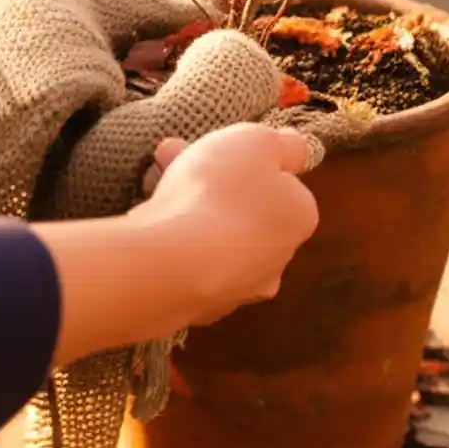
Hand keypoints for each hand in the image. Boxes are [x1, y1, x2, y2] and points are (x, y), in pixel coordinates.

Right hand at [134, 124, 317, 324]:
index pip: (283, 186)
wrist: (169, 263)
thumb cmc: (219, 193)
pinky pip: (186, 262)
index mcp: (298, 221)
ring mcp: (235, 289)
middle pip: (244, 211)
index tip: (224, 149)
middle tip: (177, 154)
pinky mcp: (196, 305)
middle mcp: (275, 261)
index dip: (251, 162)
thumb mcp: (257, 142)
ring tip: (156, 175)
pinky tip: (150, 219)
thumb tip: (298, 148)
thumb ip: (284, 143)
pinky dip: (171, 239)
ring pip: (212, 235)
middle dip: (213, 182)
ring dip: (188, 205)